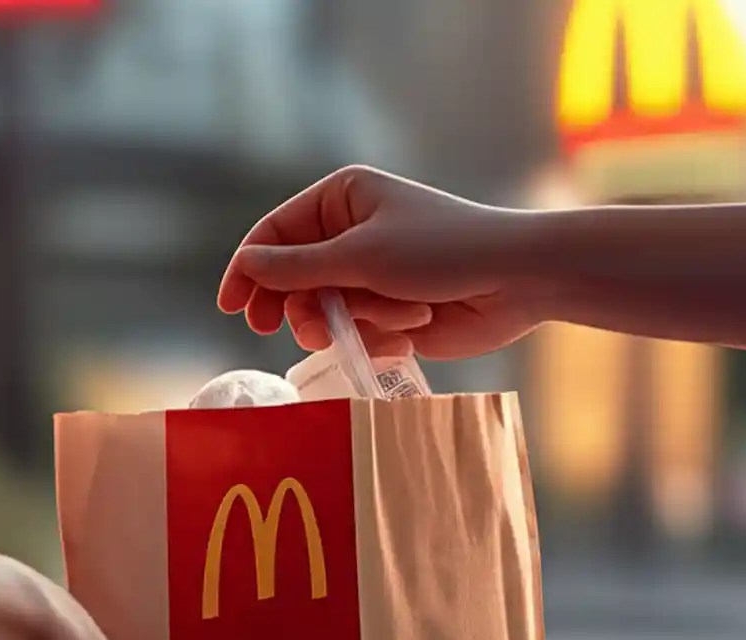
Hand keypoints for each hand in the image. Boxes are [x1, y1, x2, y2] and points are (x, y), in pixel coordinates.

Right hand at [218, 166, 549, 359]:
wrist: (514, 280)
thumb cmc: (440, 252)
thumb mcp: (360, 256)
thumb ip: (297, 267)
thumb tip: (245, 265)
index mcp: (342, 198)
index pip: (275, 233)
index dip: (249, 269)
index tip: (231, 307)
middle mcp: (351, 232)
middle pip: (294, 277)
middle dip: (303, 305)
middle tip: (305, 329)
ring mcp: (370, 273)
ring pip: (324, 310)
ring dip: (351, 321)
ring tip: (379, 322)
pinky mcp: (389, 309)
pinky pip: (355, 330)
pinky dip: (377, 334)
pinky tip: (411, 328)